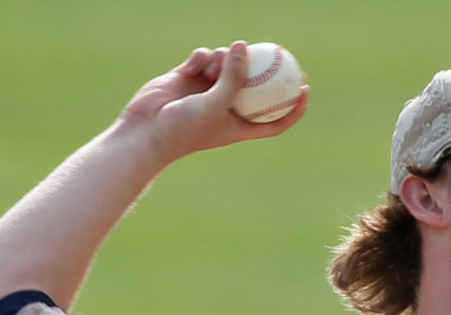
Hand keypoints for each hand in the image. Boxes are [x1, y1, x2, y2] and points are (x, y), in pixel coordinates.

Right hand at [118, 42, 309, 163]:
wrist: (146, 131)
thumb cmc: (184, 129)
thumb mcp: (216, 104)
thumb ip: (234, 77)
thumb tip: (243, 46)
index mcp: (237, 125)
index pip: (273, 120)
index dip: (292, 108)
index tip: (305, 89)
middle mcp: (224, 108)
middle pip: (253, 87)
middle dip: (264, 70)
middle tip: (277, 51)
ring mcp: (206, 91)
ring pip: (227, 66)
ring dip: (224, 59)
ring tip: (215, 66)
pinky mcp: (187, 77)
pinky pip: (204, 59)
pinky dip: (204, 57)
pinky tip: (198, 63)